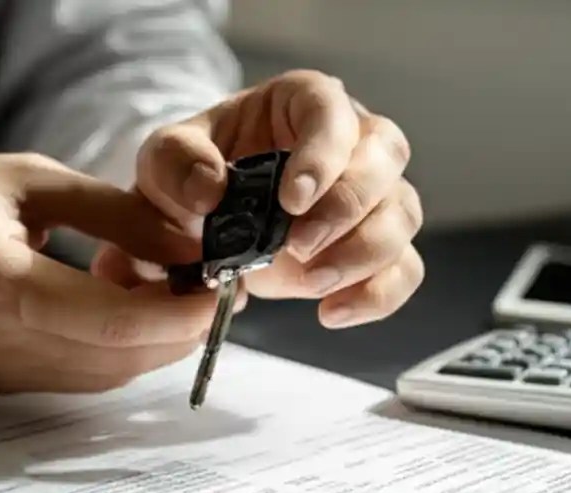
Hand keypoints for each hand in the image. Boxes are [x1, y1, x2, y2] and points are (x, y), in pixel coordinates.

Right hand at [0, 153, 231, 393]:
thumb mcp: (28, 180)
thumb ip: (113, 215)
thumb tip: (189, 244)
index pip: (110, 323)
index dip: (177, 316)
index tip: (222, 292)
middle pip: (115, 360)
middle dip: (178, 333)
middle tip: (214, 291)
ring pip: (104, 378)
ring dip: (153, 345)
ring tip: (180, 297)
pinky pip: (78, 378)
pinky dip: (118, 351)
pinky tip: (132, 314)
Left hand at [99, 69, 424, 328]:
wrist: (201, 222)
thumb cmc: (195, 175)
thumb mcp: (165, 160)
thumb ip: (176, 164)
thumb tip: (209, 187)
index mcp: (303, 103)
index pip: (332, 111)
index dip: (323, 153)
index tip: (291, 199)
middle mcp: (353, 142)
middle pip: (385, 158)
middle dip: (346, 207)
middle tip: (298, 245)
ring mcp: (373, 196)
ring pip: (402, 214)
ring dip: (364, 254)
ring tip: (312, 283)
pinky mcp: (377, 248)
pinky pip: (404, 269)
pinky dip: (377, 295)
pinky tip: (333, 312)